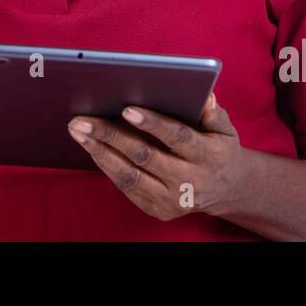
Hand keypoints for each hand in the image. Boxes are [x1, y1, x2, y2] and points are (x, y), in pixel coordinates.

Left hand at [67, 93, 246, 220]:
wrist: (227, 189)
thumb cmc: (219, 148)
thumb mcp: (224, 128)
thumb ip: (212, 111)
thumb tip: (203, 95)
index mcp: (208, 156)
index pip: (178, 137)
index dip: (153, 123)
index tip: (127, 109)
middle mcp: (189, 181)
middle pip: (145, 156)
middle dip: (110, 135)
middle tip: (83, 119)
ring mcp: (172, 199)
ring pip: (130, 175)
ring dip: (100, 152)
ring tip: (78, 132)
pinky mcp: (158, 210)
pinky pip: (127, 188)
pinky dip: (107, 166)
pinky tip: (92, 148)